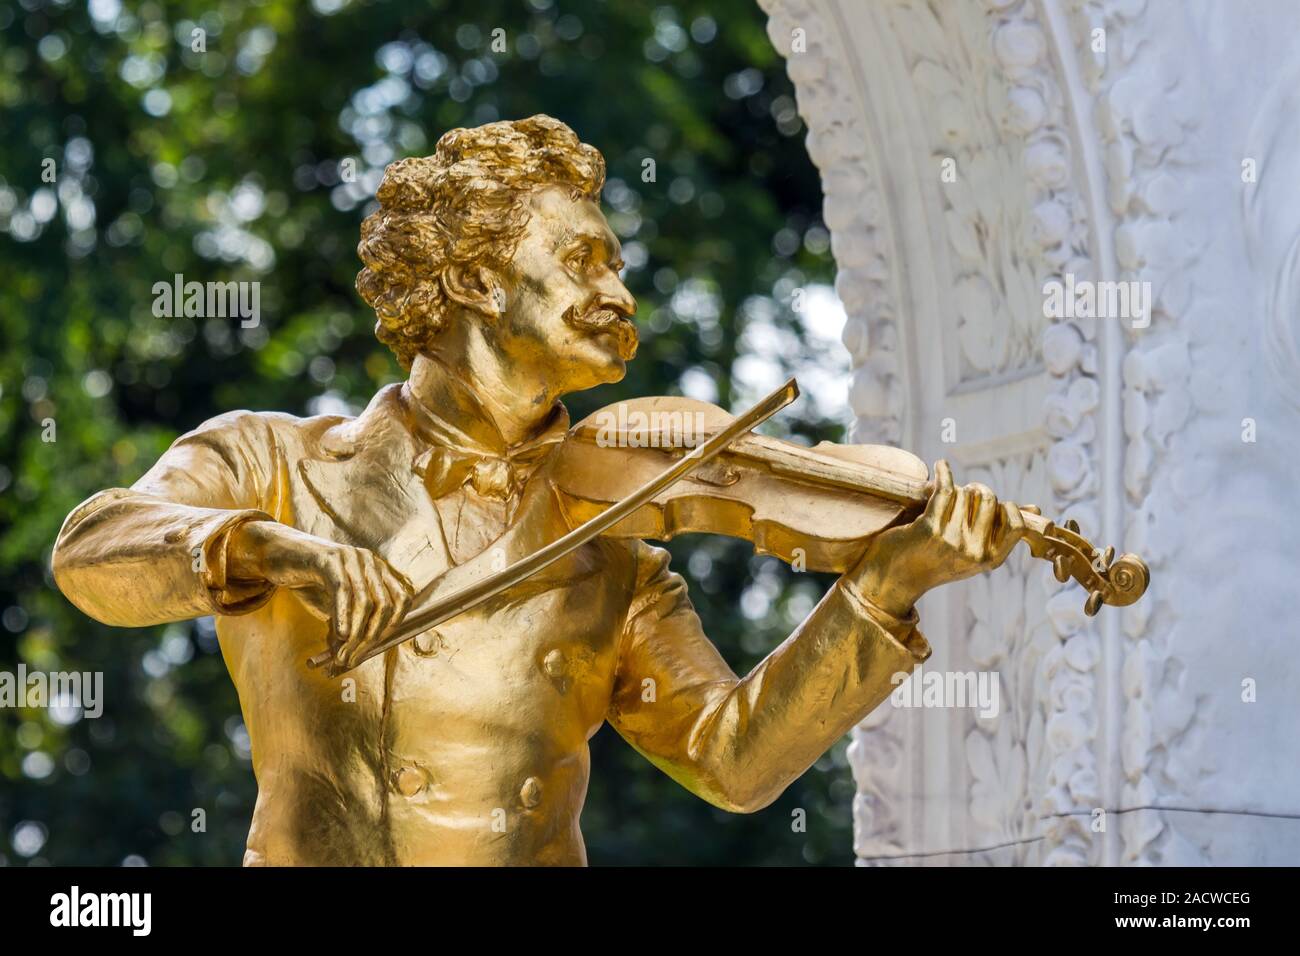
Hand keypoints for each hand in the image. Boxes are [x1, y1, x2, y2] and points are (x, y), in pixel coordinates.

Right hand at [228, 521, 413, 668]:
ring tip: (342, 655)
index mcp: (378, 569)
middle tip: (351, 659)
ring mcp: (350, 557)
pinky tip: (339, 634)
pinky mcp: (329, 558)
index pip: (402, 600)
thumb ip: (350, 623)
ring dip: (355, 634)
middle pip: (385, 605)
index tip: (371, 649)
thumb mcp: (336, 604)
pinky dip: (343, 616)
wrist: (277, 554)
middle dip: (370, 637)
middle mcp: (369, 560)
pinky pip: (342, 590)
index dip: (391, 627)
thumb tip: (354, 655)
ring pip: (364, 602)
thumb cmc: (309, 582)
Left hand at [846, 460, 1025, 617]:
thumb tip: (1036, 509)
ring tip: (943, 497)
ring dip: (954, 488)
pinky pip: (945, 489)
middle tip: (962, 494)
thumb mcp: (973, 552)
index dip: (1003, 507)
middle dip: (975, 490)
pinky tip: (940, 465)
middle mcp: (974, 553)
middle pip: (988, 498)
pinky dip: (943, 472)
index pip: (1016, 523)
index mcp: (990, 559)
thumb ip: (1001, 530)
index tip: (990, 505)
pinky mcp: (929, 530)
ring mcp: (952, 542)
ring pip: (964, 493)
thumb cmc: (935, 561)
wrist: (892, 580)